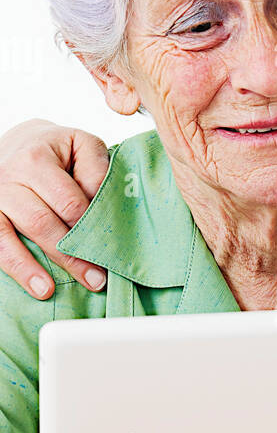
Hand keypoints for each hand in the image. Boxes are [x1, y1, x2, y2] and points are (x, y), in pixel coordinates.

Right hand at [0, 120, 108, 296]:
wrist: (19, 141)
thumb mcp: (82, 145)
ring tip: (51, 291)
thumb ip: (96, 170)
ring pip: (13, 235)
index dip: (90, 229)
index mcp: (38, 158)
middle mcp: (11, 175)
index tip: (108, 250)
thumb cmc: (58, 150)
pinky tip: (32, 285)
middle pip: (42, 222)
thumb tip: (101, 204)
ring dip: (35, 266)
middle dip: (71, 254)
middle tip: (95, 279)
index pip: (70, 202)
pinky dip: (15, 266)